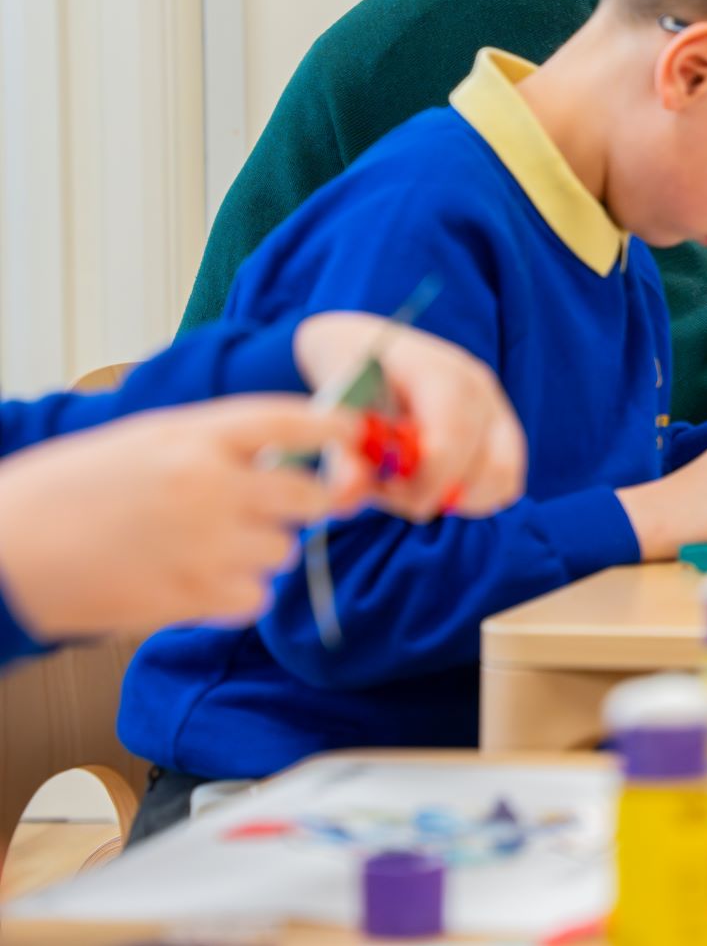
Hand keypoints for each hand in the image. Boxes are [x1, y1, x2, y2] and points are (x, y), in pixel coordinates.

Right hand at [0, 397, 354, 639]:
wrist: (7, 549)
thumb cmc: (74, 490)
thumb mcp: (147, 442)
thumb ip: (217, 446)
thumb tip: (288, 457)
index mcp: (194, 436)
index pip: (290, 422)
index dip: (335, 429)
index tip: (358, 435)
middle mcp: (208, 485)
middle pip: (310, 495)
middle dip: (307, 504)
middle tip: (280, 509)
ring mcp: (203, 543)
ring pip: (284, 551)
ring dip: (264, 553)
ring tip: (209, 547)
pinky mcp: (191, 596)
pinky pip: (255, 597)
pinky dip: (239, 594)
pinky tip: (200, 581)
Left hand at [293, 313, 526, 521]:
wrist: (368, 347)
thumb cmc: (347, 374)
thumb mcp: (332, 408)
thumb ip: (342, 454)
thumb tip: (348, 497)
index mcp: (438, 372)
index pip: (453, 438)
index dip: (427, 481)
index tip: (388, 494)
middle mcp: (478, 387)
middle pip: (486, 463)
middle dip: (438, 492)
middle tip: (393, 491)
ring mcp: (496, 406)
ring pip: (503, 475)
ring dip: (460, 497)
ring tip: (416, 488)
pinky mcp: (502, 428)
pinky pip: (507, 478)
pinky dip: (476, 496)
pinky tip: (437, 485)